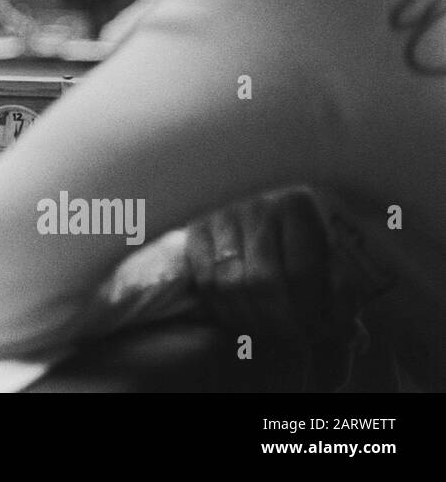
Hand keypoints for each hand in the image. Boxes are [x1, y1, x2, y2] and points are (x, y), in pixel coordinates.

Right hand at [184, 187, 374, 388]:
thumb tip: (350, 335)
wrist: (260, 224)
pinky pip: (206, 281)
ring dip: (250, 320)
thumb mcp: (328, 265)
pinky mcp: (197, 231)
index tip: (314, 335)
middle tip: (287, 342)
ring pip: (231, 283)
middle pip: (264, 280)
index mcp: (298, 206)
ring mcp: (223, 216)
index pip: (303, 270)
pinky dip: (223, 309)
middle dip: (278, 321)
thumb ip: (340, 296)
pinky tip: (240, 321)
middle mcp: (258, 205)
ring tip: (266, 336)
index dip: (309, 310)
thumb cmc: (302, 249)